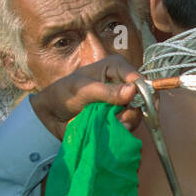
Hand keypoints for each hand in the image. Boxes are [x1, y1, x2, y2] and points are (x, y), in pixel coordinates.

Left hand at [27, 54, 141, 139]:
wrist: (52, 116)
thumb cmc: (63, 94)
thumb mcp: (82, 90)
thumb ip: (106, 92)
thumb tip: (132, 91)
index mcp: (115, 67)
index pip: (138, 78)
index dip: (142, 92)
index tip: (135, 106)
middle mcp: (123, 82)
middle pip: (143, 97)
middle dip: (135, 110)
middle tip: (122, 120)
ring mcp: (122, 101)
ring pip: (138, 113)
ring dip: (127, 121)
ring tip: (112, 124)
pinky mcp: (120, 116)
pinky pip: (130, 123)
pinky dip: (123, 128)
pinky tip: (112, 128)